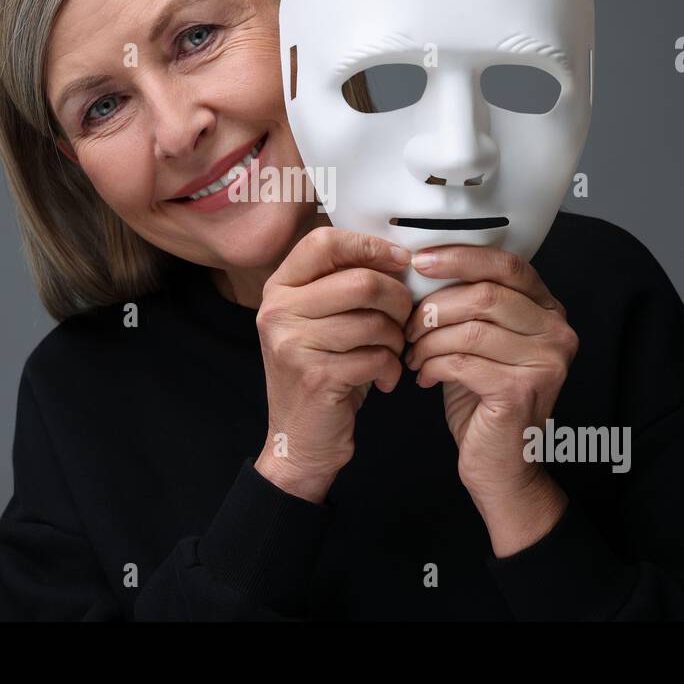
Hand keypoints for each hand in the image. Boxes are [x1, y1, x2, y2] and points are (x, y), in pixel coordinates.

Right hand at [254, 226, 414, 502]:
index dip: (369, 246)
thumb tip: (399, 254)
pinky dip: (391, 369)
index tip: (400, 260)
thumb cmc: (322, 372)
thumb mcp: (319, 321)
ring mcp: (292, 344)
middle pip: (360, 281)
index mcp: (279, 289)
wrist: (299, 440)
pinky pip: (375, 357)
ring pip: (373, 321)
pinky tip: (386, 379)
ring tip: (392, 353)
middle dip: (398, 300)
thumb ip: (342, 285)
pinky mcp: (315, 376)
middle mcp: (278, 311)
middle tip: (405, 320)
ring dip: (396, 339)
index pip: (324, 242)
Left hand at [402, 245, 575, 554]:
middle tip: (408, 326)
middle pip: (484, 294)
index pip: (507, 264)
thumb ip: (469, 306)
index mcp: (549, 311)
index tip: (420, 261)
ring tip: (412, 355)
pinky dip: (432, 365)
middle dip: (434, 307)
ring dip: (428, 340)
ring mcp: (545, 363)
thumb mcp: (480, 342)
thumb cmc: (484, 400)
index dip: (461, 257)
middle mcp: (557, 332)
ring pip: (469, 328)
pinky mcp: (521, 391)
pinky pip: (461, 361)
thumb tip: (423, 267)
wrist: (501, 466)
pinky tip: (424, 377)